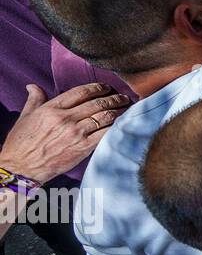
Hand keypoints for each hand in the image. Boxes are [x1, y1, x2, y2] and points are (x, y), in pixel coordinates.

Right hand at [1, 84, 130, 183]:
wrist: (21, 168)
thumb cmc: (21, 144)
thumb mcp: (25, 117)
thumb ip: (34, 100)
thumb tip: (33, 86)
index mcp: (52, 108)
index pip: (81, 92)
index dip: (98, 87)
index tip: (107, 87)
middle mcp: (65, 118)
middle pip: (98, 102)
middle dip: (114, 98)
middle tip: (124, 97)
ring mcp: (75, 133)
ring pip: (105, 116)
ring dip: (119, 110)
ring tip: (127, 107)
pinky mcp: (82, 147)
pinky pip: (105, 133)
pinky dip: (117, 126)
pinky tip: (123, 123)